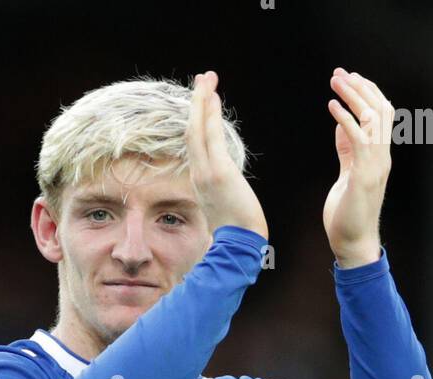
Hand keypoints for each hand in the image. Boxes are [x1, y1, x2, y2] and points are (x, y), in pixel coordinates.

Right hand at [186, 71, 267, 240]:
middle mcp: (199, 174)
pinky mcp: (218, 171)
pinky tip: (212, 96)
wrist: (240, 246)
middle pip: (192, 131)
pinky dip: (209, 114)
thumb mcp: (225, 212)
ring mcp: (206, 172)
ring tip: (206, 78)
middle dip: (197, 103)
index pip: (196, 145)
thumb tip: (226, 197)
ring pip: (198, 129)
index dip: (197, 121)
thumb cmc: (236, 234)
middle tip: (202, 78)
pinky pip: (211, 136)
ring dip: (202, 101)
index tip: (202, 102)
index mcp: (200, 182)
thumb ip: (222, 198)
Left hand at [323, 68, 392, 266]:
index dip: (367, 93)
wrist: (353, 243)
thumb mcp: (348, 173)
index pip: (381, 114)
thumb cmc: (348, 213)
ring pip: (373, 118)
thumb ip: (347, 150)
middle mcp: (382, 156)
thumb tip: (342, 126)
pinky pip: (359, 139)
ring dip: (354, 96)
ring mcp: (376, 164)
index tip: (348, 78)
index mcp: (380, 155)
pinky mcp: (363, 174)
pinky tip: (332, 106)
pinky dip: (346, 119)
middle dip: (360, 87)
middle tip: (339, 73)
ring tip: (335, 81)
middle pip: (380, 109)